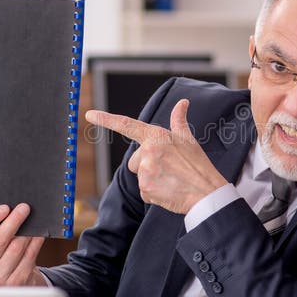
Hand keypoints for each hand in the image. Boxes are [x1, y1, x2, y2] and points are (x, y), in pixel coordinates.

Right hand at [0, 203, 46, 286]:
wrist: (14, 281)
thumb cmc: (2, 255)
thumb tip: (12, 209)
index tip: (5, 207)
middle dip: (13, 221)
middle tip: (24, 208)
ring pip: (16, 247)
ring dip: (27, 231)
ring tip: (34, 221)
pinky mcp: (15, 281)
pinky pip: (29, 256)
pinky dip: (36, 242)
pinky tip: (39, 234)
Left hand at [86, 99, 227, 214]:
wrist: (207, 192)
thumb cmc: (198, 165)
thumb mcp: (188, 139)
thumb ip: (179, 120)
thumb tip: (182, 103)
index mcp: (156, 136)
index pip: (126, 124)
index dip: (106, 119)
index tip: (90, 114)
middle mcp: (148, 151)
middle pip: (134, 161)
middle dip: (147, 165)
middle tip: (169, 169)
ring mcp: (146, 171)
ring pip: (140, 176)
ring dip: (152, 180)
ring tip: (171, 180)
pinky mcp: (146, 189)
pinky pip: (144, 192)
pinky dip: (154, 193)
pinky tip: (169, 190)